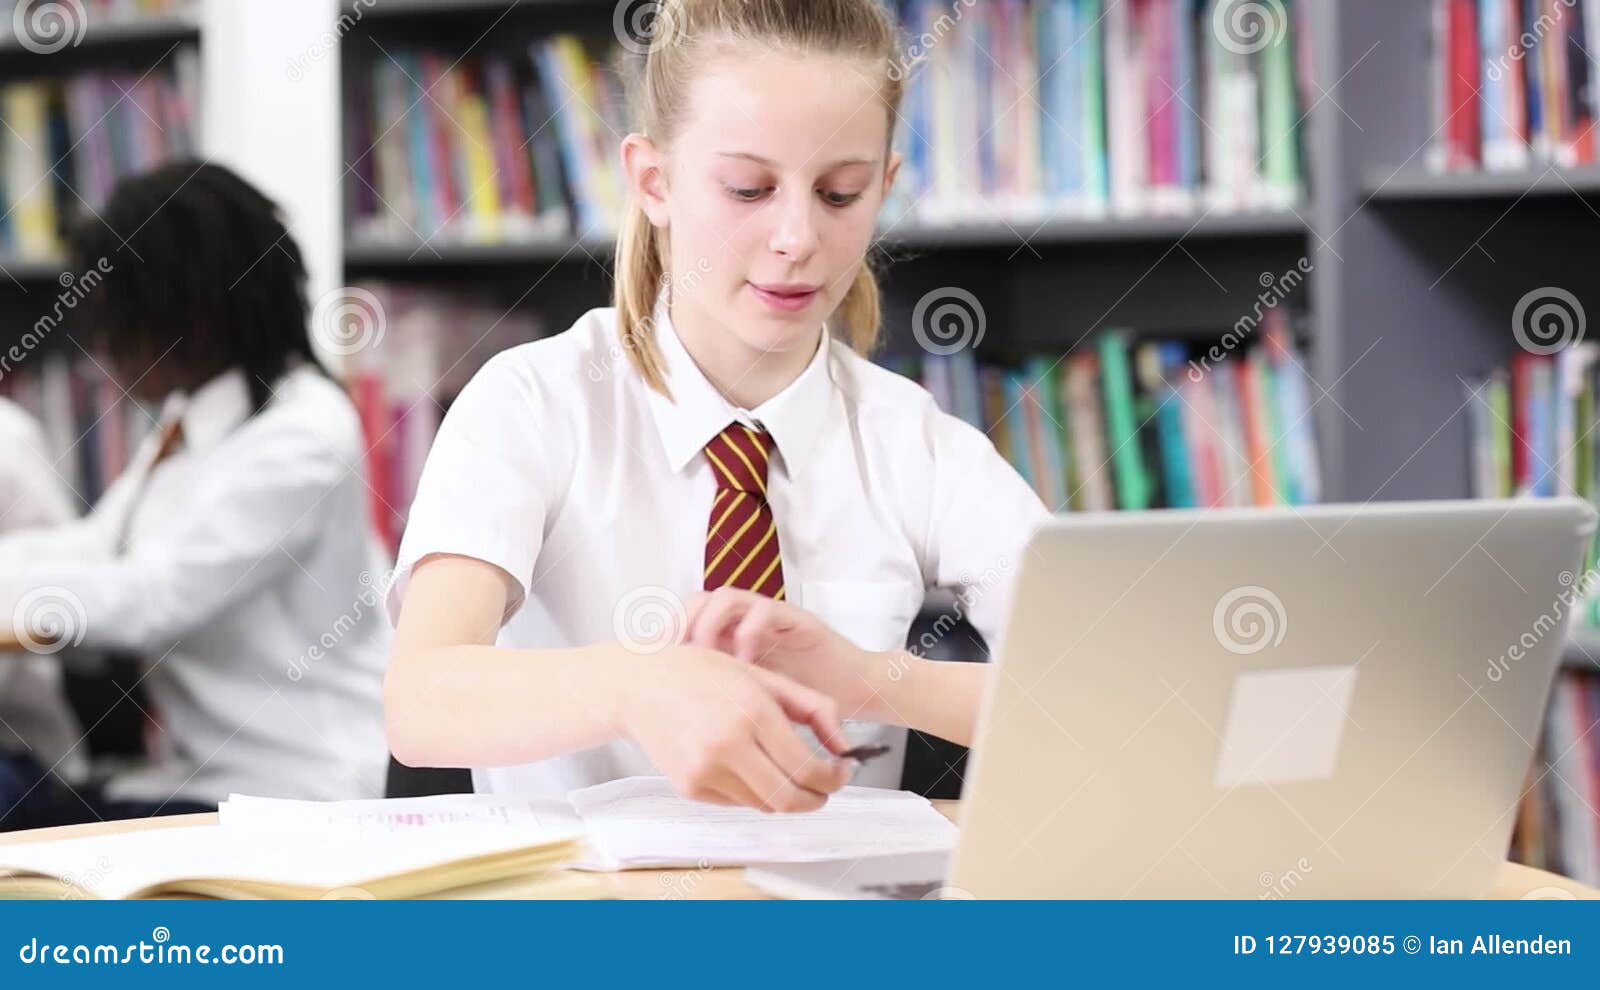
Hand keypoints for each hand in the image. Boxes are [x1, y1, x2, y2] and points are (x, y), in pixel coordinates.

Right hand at [618, 645, 852, 812]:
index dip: (834, 779)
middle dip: (817, 799)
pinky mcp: (690, 787)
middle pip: (790, 798)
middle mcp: (729, 745)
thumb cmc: (701, 673)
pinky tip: (751, 767)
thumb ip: (812, 707)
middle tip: (825, 788)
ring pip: (765, 805)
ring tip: (789, 775)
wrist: (639, 685)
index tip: (842, 773)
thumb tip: (845, 744)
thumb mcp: (762, 675)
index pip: (809, 769)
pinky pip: (737, 802)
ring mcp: (706, 770)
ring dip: (786, 796)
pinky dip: (754, 792)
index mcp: (753, 712)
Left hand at [683, 587, 886, 719]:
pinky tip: (746, 662)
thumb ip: (719, 699)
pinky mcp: (796, 619)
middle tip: (676, 655)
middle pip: (697, 601)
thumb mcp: (749, 702)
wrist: (854, 688)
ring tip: (710, 657)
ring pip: (725, 597)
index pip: (685, 620)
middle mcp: (745, 622)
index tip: (652, 664)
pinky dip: (749, 632)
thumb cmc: (803, 700)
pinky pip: (765, 611)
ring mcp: (770, 618)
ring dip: (711, 624)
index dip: (666, 636)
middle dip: (682, 624)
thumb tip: (670, 714)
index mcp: (729, 639)